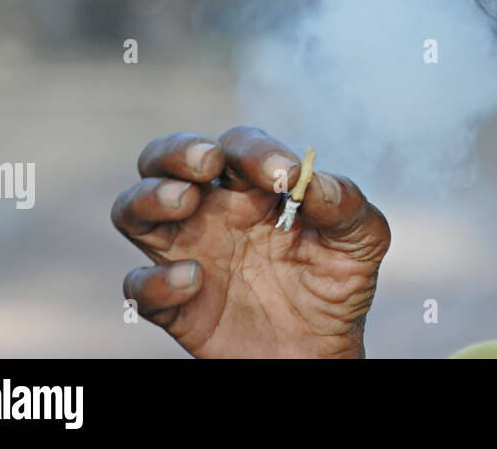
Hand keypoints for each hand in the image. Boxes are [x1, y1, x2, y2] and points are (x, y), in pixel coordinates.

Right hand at [112, 126, 389, 357]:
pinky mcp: (176, 304)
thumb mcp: (363, 238)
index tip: (284, 175)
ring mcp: (188, 253)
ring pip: (133, 210)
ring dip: (148, 197)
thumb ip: (346, 202)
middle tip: (207, 163)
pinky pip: (139, 287)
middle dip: (177, 151)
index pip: (238, 145)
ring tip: (185, 201)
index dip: (255, 150)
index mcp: (254, 186)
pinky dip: (155, 280)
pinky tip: (194, 279)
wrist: (324, 350)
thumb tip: (313, 181)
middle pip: (164, 159)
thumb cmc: (339, 281)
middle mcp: (212, 211)